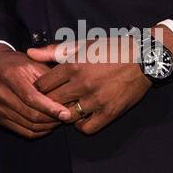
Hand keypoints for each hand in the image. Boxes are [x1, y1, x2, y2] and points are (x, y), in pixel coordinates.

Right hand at [0, 46, 74, 140]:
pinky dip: (40, 131)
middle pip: (31, 114)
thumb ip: (50, 78)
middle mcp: (2, 92)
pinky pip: (25, 132)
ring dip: (48, 126)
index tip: (66, 113)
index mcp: (10, 76)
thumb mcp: (35, 63)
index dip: (50, 107)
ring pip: (30, 126)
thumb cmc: (19, 65)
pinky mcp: (0, 118)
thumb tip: (69, 96)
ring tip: (59, 119)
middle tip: (66, 116)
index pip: (31, 97)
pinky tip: (48, 124)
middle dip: (52, 118)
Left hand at [26, 37, 149, 134]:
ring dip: (63, 115)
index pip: (42, 85)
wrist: (143, 58)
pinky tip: (81, 117)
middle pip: (52, 102)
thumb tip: (30, 53)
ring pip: (67, 116)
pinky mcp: (110, 112)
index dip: (38, 89)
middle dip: (47, 104)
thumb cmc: (110, 49)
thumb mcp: (81, 44)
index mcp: (73, 66)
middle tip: (49, 103)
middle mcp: (82, 84)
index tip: (41, 90)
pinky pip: (87, 127)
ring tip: (65, 109)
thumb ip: (53, 51)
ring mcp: (96, 100)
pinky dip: (81, 125)